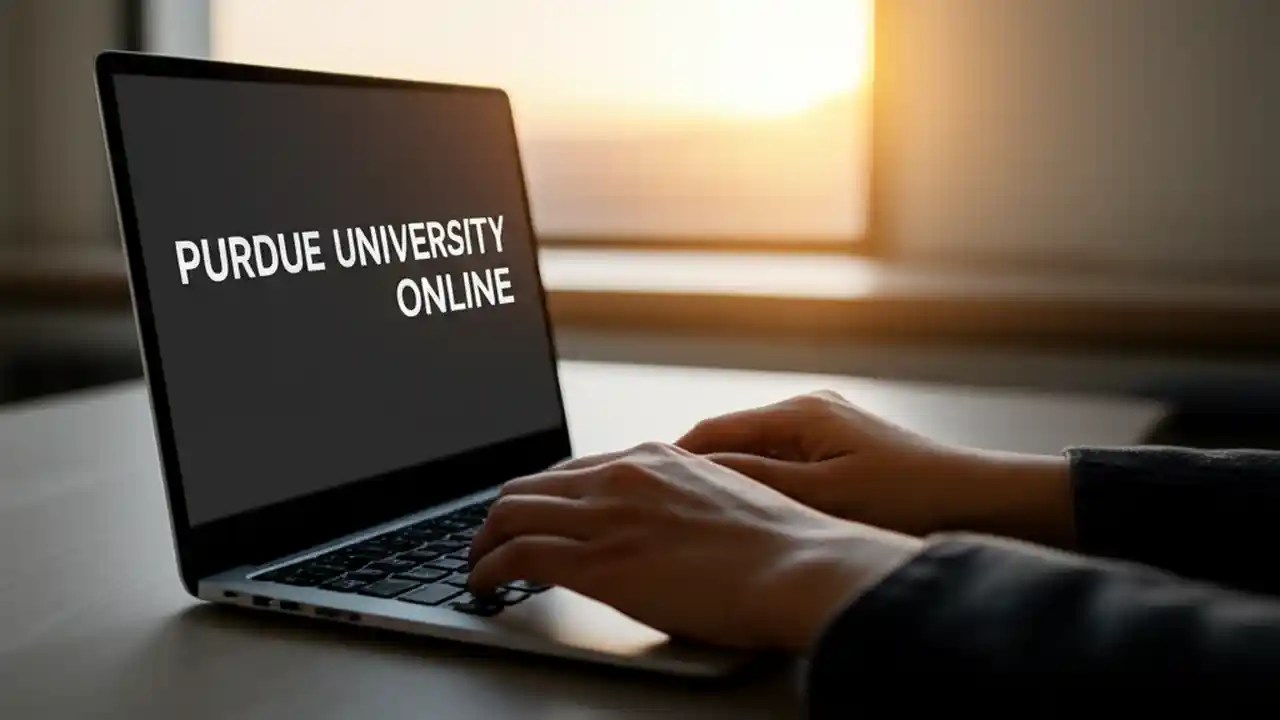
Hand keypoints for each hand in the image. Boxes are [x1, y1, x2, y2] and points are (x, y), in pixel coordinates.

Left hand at [468, 442, 921, 651]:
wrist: (798, 568)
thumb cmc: (779, 547)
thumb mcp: (724, 500)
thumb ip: (682, 500)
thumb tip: (664, 523)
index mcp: (654, 458)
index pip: (573, 469)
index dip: (542, 495)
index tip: (532, 515)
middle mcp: (622, 476)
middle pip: (530, 484)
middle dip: (501, 514)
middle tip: (491, 541)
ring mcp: (607, 516)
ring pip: (511, 512)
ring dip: (484, 540)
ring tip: (478, 564)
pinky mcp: (598, 563)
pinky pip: (518, 554)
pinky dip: (489, 568)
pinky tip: (485, 583)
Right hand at [676, 390, 1075, 547]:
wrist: (982, 502)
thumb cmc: (911, 497)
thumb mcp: (824, 494)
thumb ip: (758, 479)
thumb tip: (696, 469)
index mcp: (800, 413)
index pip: (713, 431)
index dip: (674, 460)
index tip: (642, 486)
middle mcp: (809, 411)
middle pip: (732, 440)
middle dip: (699, 472)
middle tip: (663, 507)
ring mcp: (827, 430)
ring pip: (757, 455)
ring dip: (732, 482)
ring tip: (703, 517)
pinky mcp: (842, 452)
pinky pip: (784, 465)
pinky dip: (763, 487)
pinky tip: (756, 516)